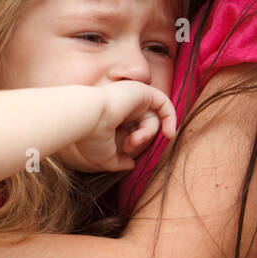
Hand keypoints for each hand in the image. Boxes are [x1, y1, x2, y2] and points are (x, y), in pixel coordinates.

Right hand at [61, 81, 176, 172]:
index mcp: (112, 119)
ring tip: (136, 139)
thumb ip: (119, 161)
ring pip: (152, 118)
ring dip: (148, 133)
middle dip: (140, 140)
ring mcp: (132, 98)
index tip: (126, 153)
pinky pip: (164, 103)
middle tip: (128, 146)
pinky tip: (169, 134)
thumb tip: (130, 165)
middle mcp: (122, 108)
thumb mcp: (105, 157)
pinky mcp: (142, 92)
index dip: (134, 146)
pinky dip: (170, 118)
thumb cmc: (91, 137)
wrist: (85, 117)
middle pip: (143, 126)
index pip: (132, 133)